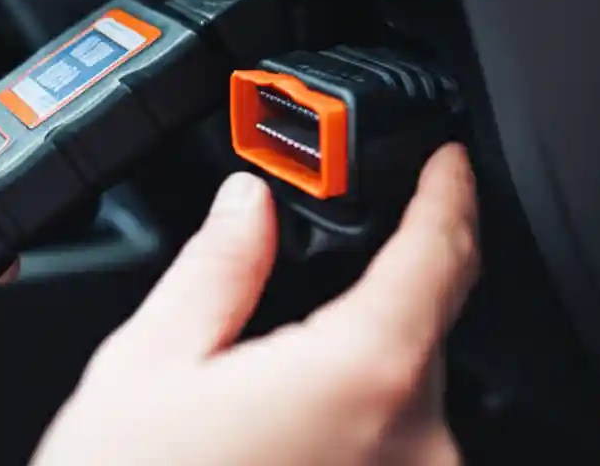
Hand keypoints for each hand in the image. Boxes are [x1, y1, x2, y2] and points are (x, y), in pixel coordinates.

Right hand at [32, 143, 477, 465]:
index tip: (449, 162)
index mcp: (359, 378)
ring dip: (373, 354)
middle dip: (394, 273)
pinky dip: (366, 415)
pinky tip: (301, 424)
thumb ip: (218, 268)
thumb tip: (247, 202)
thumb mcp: (149, 366)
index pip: (440, 254)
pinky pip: (403, 447)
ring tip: (289, 359)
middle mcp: (415, 446)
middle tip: (339, 248)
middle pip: (429, 323)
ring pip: (414, 391)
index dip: (449, 193)